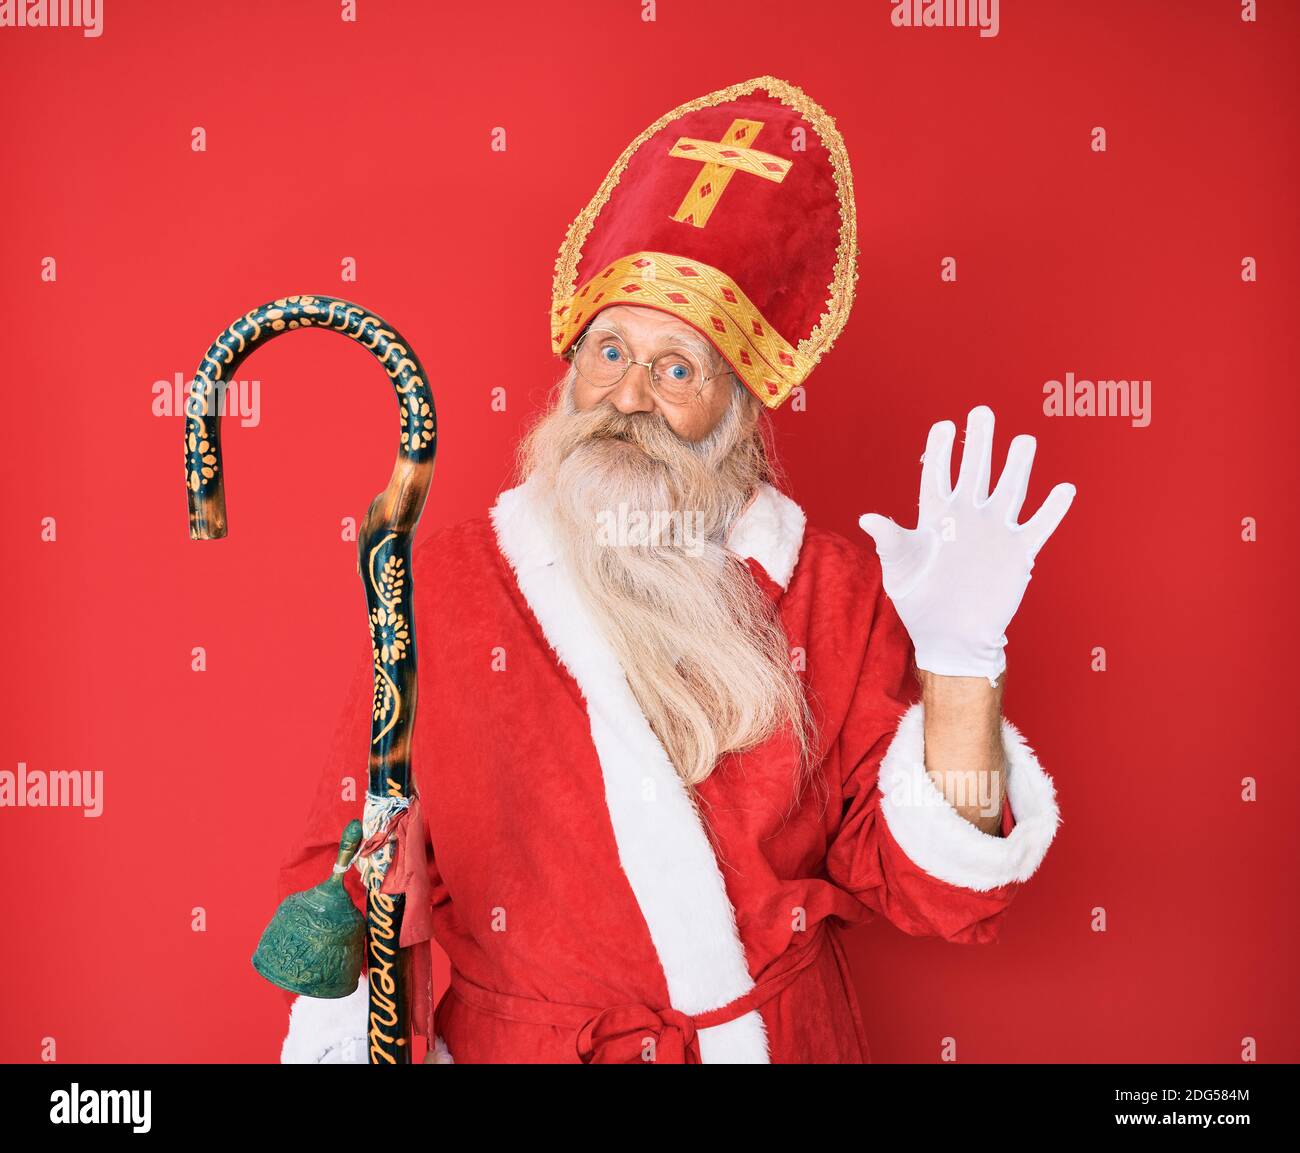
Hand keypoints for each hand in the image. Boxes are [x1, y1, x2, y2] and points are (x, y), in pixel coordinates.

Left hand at [858, 405, 1075, 681]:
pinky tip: (1064, 489)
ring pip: (1008, 488)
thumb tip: (867, 517)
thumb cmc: (919, 600)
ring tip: (1024, 440)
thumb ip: (890, 539)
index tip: (944, 425)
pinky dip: (1052, 509)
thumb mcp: (900, 569)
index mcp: (934, 515)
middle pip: (975, 470)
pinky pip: (1038, 525)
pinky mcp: (1017, 551)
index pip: (937, 473)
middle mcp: (966, 516)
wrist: (950, 636)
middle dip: (979, 442)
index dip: (940, 449)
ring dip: (1017, 465)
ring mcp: (993, 531)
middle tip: (982, 412)